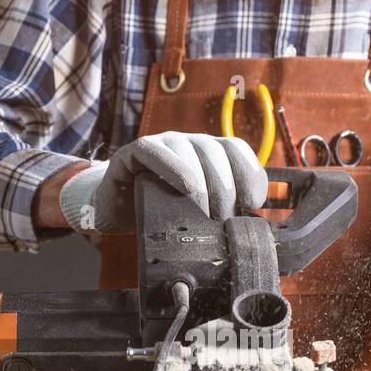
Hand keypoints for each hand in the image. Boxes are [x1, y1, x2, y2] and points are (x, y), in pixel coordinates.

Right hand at [59, 131, 266, 233]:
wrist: (117, 212)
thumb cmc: (161, 213)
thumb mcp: (198, 215)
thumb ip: (222, 213)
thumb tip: (248, 227)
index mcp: (208, 155)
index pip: (236, 149)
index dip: (249, 172)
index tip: (252, 202)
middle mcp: (188, 144)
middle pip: (215, 152)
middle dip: (225, 187)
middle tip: (223, 217)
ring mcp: (163, 144)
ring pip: (189, 150)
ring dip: (201, 184)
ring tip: (203, 213)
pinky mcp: (136, 151)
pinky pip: (155, 151)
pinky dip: (172, 168)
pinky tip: (182, 189)